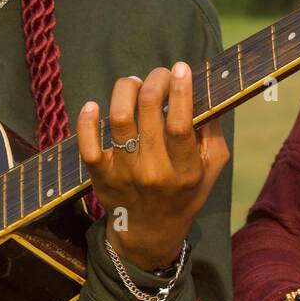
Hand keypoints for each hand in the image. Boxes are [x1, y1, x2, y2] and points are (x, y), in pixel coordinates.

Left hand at [77, 62, 228, 269]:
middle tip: (160, 74)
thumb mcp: (212, 168)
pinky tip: (93, 106)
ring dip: (126, 89)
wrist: (151, 232)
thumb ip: (212, 132)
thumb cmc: (185, 192)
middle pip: (149, 111)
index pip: (180, 124)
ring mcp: (124, 174)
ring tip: (134, 83)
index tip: (181, 68)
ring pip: (119, 118)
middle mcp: (154, 173)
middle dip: (155, 81)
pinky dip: (87, 121)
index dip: (180, 90)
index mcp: (185, 171)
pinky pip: (88, 145)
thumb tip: (203, 91)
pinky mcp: (101, 176)